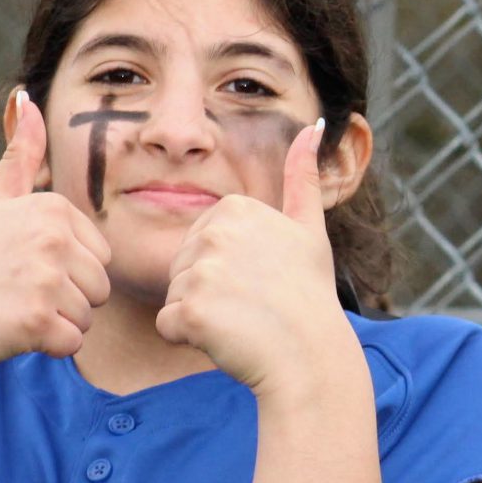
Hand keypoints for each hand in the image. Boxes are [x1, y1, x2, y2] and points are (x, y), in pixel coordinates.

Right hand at [0, 90, 112, 377]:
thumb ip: (20, 153)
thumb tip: (26, 94)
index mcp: (50, 208)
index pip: (99, 255)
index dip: (66, 270)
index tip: (21, 266)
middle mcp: (51, 237)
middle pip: (100, 287)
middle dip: (65, 299)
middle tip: (15, 292)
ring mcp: (44, 278)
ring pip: (88, 317)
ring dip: (56, 324)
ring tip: (11, 309)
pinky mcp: (37, 320)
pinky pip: (73, 344)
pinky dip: (47, 347)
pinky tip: (11, 333)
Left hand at [154, 122, 352, 391]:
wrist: (311, 356)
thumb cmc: (309, 295)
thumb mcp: (310, 229)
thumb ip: (302, 177)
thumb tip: (313, 126)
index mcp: (236, 208)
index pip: (201, 242)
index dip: (227, 269)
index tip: (261, 280)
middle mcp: (215, 232)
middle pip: (183, 266)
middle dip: (209, 291)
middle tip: (253, 304)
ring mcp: (200, 271)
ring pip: (175, 295)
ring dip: (201, 316)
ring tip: (243, 322)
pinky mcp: (189, 311)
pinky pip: (168, 326)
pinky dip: (190, 339)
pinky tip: (226, 339)